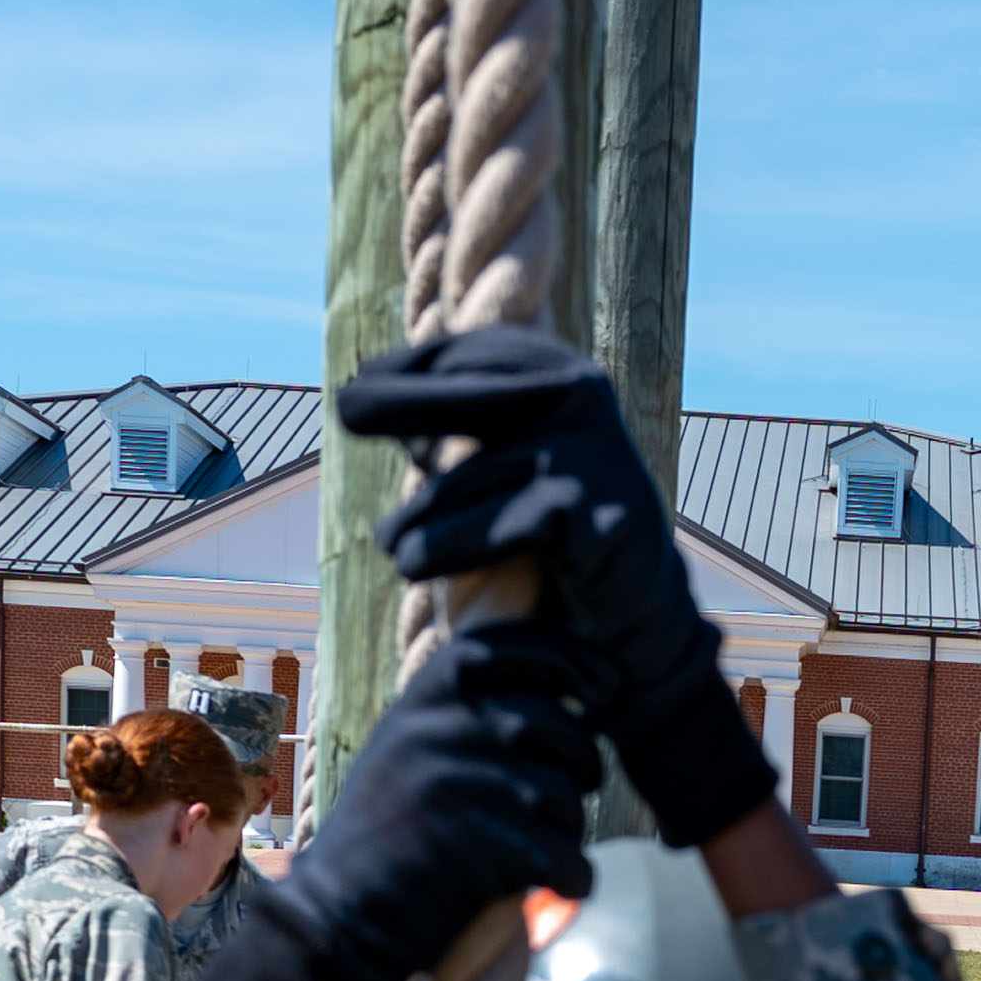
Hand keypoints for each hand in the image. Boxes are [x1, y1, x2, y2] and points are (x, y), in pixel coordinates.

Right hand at [177, 619, 599, 980]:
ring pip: (567, 794)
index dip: (577, 660)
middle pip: (563, 725)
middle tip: (565, 801)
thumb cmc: (383, 838)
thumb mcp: (407, 748)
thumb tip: (562, 689)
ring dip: (569, 829)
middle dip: (582, 765)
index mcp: (427, 695)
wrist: (336, 919)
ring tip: (540, 852)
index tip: (609, 688)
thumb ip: (465, 713)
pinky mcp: (485, 846)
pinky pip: (568, 854)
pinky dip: (575, 878)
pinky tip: (559, 889)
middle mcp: (445, 727)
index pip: (522, 647)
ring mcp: (464, 783)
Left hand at [340, 327, 775, 851]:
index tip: (356, 387)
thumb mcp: (508, 466)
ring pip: (470, 474)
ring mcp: (591, 452)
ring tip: (395, 551)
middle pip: (467, 388)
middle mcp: (582, 397)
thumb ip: (455, 427)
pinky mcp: (594, 515)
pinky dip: (450, 550)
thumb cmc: (558, 545)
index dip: (408, 370)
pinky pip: (500, 527)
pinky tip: (412, 565)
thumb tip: (363, 384)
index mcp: (564, 375)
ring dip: (418, 517)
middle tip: (343, 413)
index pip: (471, 355)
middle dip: (397, 402)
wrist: (637, 626)